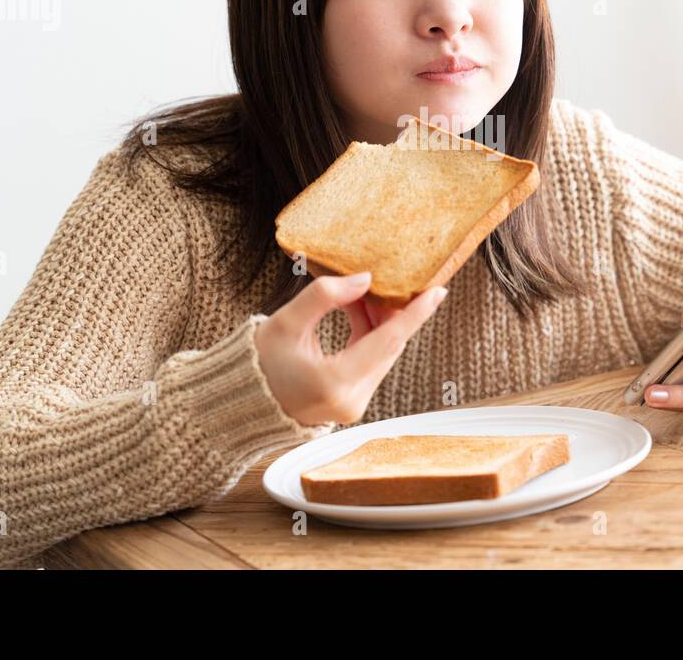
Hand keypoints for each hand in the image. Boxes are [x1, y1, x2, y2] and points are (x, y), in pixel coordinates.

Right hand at [253, 272, 446, 425]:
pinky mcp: (352, 402)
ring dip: (379, 320)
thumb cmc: (259, 362)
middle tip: (395, 276)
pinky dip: (369, 335)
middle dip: (394, 310)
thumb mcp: (286, 322)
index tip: (438, 291)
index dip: (415, 314)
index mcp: (335, 382)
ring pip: (383, 354)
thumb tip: (366, 280)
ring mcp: (354, 404)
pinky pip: (371, 362)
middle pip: (388, 347)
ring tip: (366, 291)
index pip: (387, 341)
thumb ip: (325, 297)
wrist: (244, 401)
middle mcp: (351, 399)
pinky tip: (359, 310)